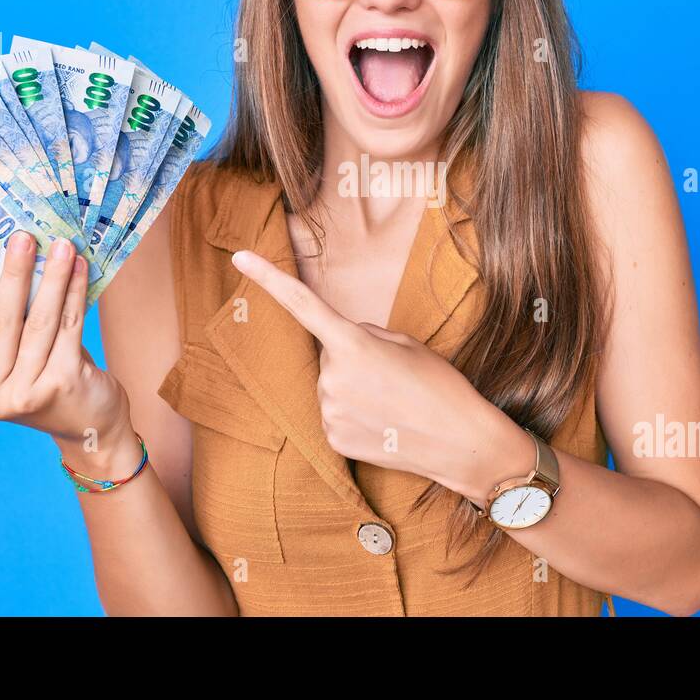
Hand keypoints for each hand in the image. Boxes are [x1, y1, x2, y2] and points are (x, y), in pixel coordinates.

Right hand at [0, 230, 134, 464]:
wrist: (91, 428)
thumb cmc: (52, 379)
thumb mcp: (18, 357)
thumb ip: (11, 320)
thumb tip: (18, 257)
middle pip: (2, 319)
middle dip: (14, 271)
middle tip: (23, 235)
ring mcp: (26, 393)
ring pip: (39, 321)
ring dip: (52, 277)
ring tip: (61, 246)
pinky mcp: (62, 384)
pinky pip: (69, 328)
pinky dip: (75, 294)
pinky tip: (81, 270)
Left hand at [230, 248, 522, 501]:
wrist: (460, 442)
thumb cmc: (440, 386)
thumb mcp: (406, 343)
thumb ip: (364, 334)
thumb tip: (340, 340)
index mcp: (352, 344)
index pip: (301, 304)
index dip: (267, 278)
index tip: (239, 256)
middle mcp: (332, 378)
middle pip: (329, 355)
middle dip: (352, 357)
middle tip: (392, 376)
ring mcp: (330, 412)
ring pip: (331, 386)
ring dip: (354, 388)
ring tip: (392, 402)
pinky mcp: (333, 440)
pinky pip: (335, 415)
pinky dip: (355, 415)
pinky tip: (383, 423)